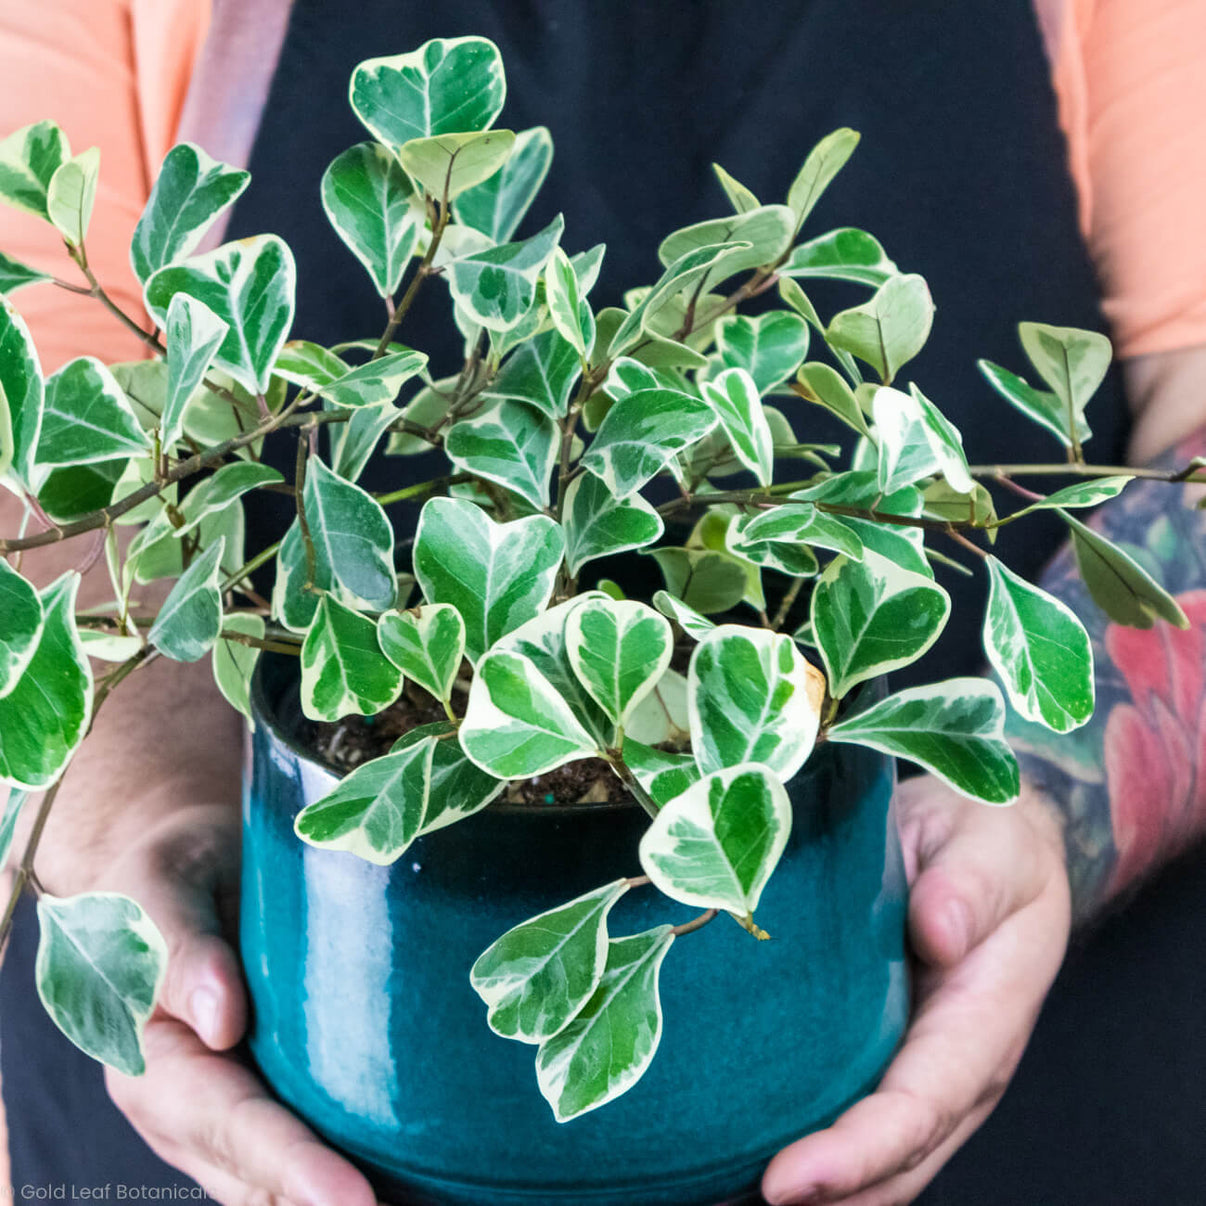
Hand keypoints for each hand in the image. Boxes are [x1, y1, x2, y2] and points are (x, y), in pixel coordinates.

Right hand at [98, 804, 378, 1205]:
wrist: (185, 866)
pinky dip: (348, 1178)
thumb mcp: (160, 888)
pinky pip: (308, 1146)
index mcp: (153, 1062)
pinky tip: (410, 1189)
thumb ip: (180, 949)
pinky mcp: (275, 1093)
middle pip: (261, 1177)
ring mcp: (233, 1110)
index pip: (230, 1123)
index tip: (349, 1200)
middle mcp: (190, 1108)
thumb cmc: (169, 871)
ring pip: (280, 1183)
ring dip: (338, 1200)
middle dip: (322, 1203)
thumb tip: (221, 1017)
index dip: (290, 1165)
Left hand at [761, 774, 1071, 1205]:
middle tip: (738, 1200)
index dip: (859, 1150)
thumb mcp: (989, 842)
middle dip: (827, 1194)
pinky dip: (812, 1157)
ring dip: (818, 1193)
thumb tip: (938, 932)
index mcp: (985, 1015)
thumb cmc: (987, 839)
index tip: (789, 1179)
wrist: (988, 842)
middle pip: (896, 1158)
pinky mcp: (883, 1053)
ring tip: (725, 1195)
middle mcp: (955, 1062)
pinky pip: (850, 1118)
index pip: (922, 1103)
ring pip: (877, 1160)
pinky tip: (742, 1163)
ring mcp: (918, 1066)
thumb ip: (969, 885)